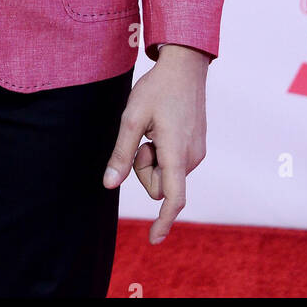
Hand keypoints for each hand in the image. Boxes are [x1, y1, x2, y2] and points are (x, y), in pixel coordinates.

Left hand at [102, 44, 209, 242]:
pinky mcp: (197, 146)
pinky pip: (174, 163)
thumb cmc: (156, 90)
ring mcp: (197, 152)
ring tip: (153, 129)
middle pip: (161, 185)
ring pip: (166, 174)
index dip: (163, 222)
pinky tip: (162, 127)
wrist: (184, 66)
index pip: (173, 198)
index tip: (154, 240)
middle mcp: (192, 157)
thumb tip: (109, 185)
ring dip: (153, 160)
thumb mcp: (131, 119)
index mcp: (176, 152)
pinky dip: (163, 153)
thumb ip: (121, 155)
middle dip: (145, 170)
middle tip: (142, 139)